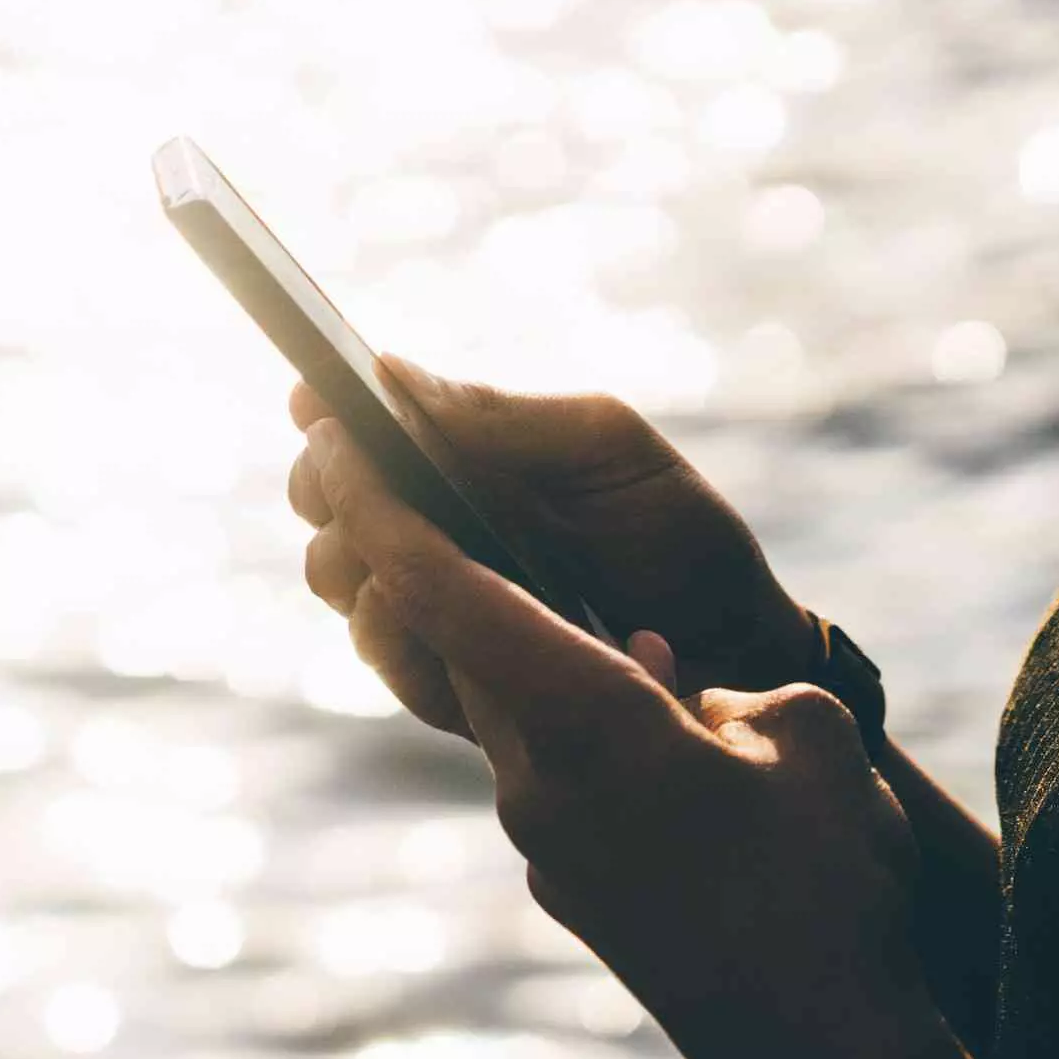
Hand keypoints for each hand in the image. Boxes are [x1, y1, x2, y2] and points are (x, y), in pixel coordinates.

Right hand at [287, 362, 823, 741]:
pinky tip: (444, 618)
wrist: (743, 655)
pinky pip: (396, 662)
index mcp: (465, 463)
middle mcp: (437, 534)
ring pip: (346, 588)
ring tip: (404, 553)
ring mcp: (441, 610)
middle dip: (330, 493)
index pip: (361, 434)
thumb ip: (499, 420)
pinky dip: (406, 635)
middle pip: (328, 509)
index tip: (316, 408)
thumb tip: (383, 370)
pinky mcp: (455, 688)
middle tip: (354, 489)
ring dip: (363, 565)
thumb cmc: (682, 538)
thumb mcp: (605, 451)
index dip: (325, 418)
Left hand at [292, 416, 953, 1058]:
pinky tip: (668, 731)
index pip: (448, 592)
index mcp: (586, 724)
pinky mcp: (575, 888)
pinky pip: (561, 776)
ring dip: (530, 654)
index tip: (337, 443)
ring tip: (619, 627)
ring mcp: (548, 847)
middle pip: (462, 648)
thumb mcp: (809, 740)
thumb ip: (728, 686)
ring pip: (515, 714)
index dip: (385, 509)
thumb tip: (672, 688)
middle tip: (424, 488)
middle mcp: (538, 785)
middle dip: (436, 569)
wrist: (826, 1053)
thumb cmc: (830, 888)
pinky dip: (583, 729)